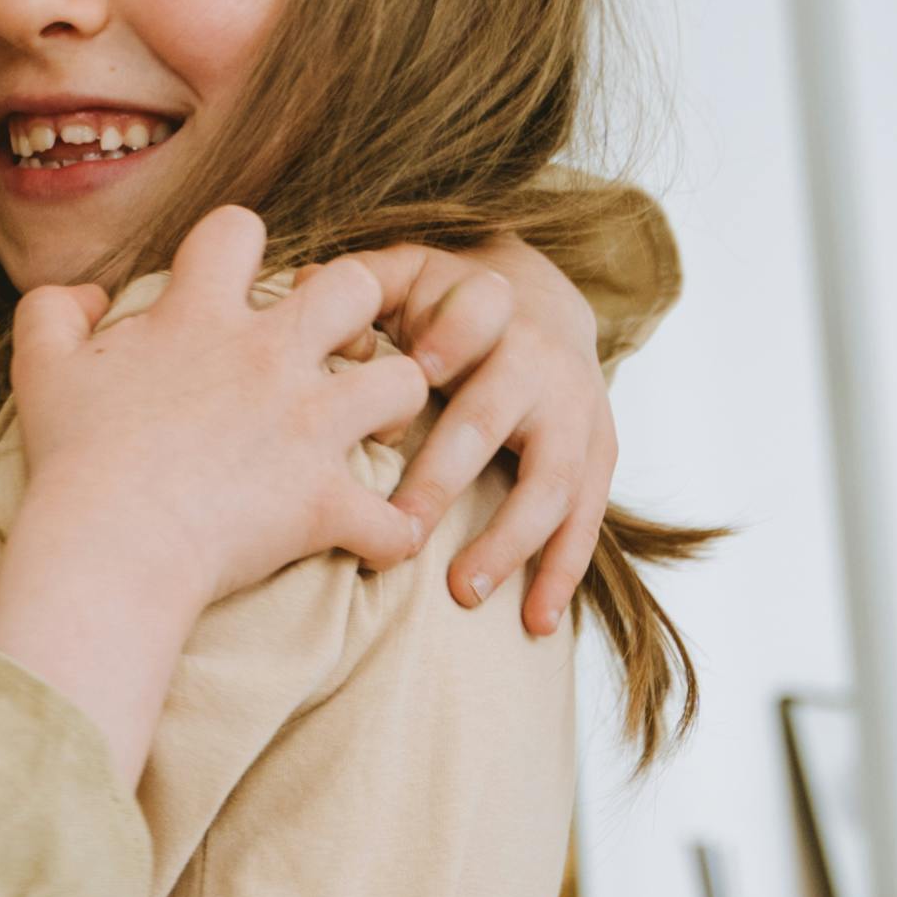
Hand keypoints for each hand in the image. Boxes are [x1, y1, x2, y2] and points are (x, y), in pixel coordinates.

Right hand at [4, 204, 425, 610]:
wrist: (104, 548)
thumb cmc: (71, 459)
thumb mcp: (40, 367)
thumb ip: (53, 310)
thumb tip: (89, 296)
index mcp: (200, 316)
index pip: (239, 230)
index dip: (241, 251)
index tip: (233, 292)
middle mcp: (268, 357)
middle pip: (356, 287)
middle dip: (355, 314)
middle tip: (330, 355)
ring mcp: (306, 427)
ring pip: (405, 383)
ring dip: (394, 409)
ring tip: (367, 435)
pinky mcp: (325, 501)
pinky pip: (391, 521)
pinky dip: (388, 535)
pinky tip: (373, 541)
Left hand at [370, 237, 621, 633]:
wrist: (547, 305)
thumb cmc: (452, 304)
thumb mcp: (413, 274)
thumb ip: (363, 283)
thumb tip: (298, 296)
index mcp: (491, 309)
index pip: (476, 316)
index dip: (451, 337)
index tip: (415, 366)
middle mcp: (540, 362)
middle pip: (495, 418)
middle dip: (450, 474)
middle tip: (403, 527)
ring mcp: (577, 415)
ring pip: (551, 482)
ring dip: (510, 541)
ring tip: (464, 591)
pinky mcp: (599, 458)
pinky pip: (586, 521)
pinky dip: (564, 573)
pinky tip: (537, 622)